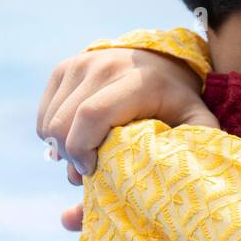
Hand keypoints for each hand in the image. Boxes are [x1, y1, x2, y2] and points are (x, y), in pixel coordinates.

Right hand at [36, 47, 216, 182]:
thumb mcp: (196, 122)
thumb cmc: (178, 103)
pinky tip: (78, 140)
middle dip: (71, 157)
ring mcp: (81, 64)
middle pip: (64, 123)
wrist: (162, 62)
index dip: (83, 150)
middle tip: (90, 172)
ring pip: (50, 123)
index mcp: (138, 81)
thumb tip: (180, 178)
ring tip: (87, 156)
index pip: (92, 115)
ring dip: (62, 149)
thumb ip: (191, 148)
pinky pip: (44, 115)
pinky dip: (53, 136)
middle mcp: (105, 66)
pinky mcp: (64, 68)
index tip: (92, 172)